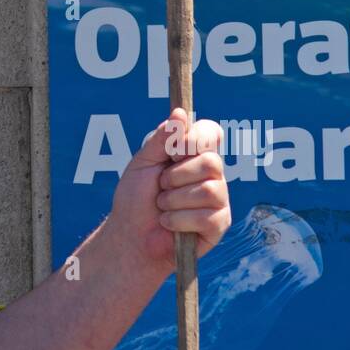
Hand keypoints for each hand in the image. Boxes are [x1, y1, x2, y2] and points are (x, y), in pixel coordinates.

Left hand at [108, 107, 230, 278]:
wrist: (131, 237)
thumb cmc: (136, 199)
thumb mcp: (143, 162)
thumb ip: (162, 139)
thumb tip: (180, 112)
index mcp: (193, 154)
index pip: (211, 133)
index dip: (196, 138)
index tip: (175, 151)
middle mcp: (211, 174)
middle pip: (211, 162)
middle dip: (176, 176)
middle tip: (161, 186)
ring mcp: (218, 199)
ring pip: (209, 190)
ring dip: (174, 200)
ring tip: (163, 207)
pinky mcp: (219, 224)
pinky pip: (207, 216)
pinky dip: (179, 220)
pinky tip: (169, 224)